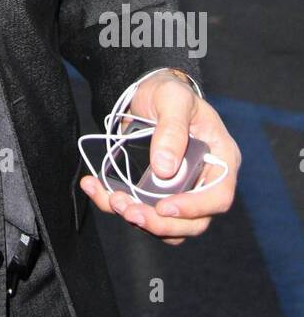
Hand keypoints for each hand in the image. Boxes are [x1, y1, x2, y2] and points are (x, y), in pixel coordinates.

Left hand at [79, 69, 240, 244]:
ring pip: (167, 224)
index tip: (165, 207)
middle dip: (160, 222)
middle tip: (129, 210)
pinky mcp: (156, 192)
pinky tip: (95, 188)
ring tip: (112, 200)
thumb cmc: (169, 92)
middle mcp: (203, 180)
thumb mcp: (173, 99)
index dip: (195, 208)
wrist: (147, 91)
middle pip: (193, 221)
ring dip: (139, 219)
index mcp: (221, 159)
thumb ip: (172, 130)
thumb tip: (164, 168)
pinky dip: (116, 205)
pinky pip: (143, 210)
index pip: (219, 196)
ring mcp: (181, 190)